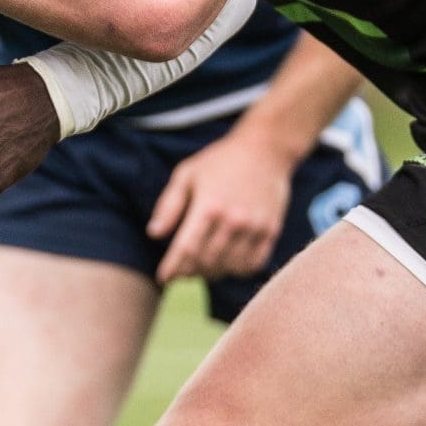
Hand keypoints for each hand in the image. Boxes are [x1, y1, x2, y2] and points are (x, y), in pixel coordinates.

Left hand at [146, 131, 295, 283]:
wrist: (265, 149)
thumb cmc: (220, 161)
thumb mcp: (187, 174)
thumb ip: (169, 205)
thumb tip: (154, 234)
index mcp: (208, 206)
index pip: (186, 249)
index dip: (172, 268)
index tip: (163, 277)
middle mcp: (233, 220)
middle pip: (206, 262)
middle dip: (189, 272)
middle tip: (181, 271)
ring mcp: (254, 227)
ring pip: (229, 267)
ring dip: (212, 273)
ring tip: (202, 268)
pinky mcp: (271, 230)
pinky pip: (253, 264)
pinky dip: (237, 270)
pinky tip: (227, 263)